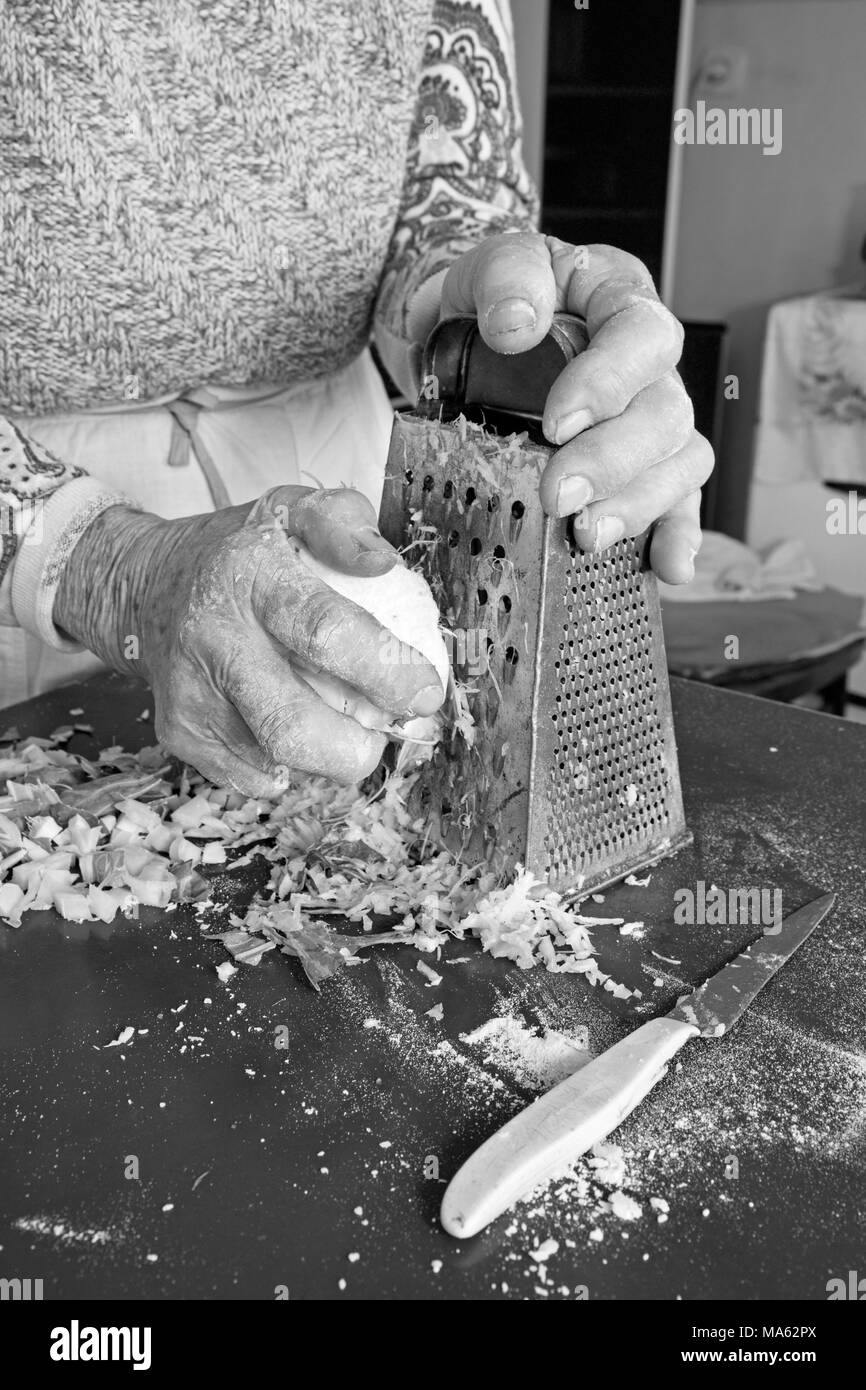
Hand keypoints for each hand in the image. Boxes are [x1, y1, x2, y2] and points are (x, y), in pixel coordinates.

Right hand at [54, 488, 443, 793]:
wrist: (148, 586)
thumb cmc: (239, 552)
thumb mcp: (291, 509)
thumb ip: (345, 524)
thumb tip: (384, 564)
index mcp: (250, 578)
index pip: (324, 632)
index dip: (384, 670)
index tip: (427, 693)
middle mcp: (213, 639)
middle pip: (291, 724)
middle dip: (356, 747)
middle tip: (389, 731)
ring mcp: (191, 694)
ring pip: (275, 760)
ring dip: (329, 757)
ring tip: (346, 726)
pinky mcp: (180, 733)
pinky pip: (253, 776)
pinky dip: (292, 765)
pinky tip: (295, 726)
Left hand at [440, 233, 713, 582]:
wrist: (470, 336)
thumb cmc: (490, 300)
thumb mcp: (487, 266)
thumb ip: (504, 276)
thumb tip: (518, 324)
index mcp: (620, 300)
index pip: (641, 335)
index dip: (609, 382)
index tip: (556, 423)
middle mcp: (649, 364)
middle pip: (664, 413)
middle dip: (612, 463)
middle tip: (558, 496)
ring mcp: (651, 420)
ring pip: (679, 463)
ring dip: (638, 505)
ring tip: (587, 534)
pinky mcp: (641, 469)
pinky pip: (679, 503)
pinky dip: (677, 536)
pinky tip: (667, 567)